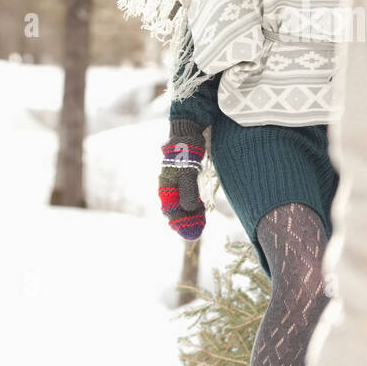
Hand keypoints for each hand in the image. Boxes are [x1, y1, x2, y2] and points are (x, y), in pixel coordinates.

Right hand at [160, 119, 206, 239]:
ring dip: (190, 215)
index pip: (171, 211)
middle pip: (176, 210)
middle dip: (186, 222)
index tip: (192, 234)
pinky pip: (187, 196)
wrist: (188, 131)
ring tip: (200, 224)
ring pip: (182, 204)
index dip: (181, 224)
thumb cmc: (185, 150)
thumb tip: (189, 209)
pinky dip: (193, 204)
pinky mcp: (185, 178)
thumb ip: (188, 189)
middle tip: (198, 233)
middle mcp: (169, 186)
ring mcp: (177, 182)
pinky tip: (201, 208)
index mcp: (165, 186)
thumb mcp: (187, 171)